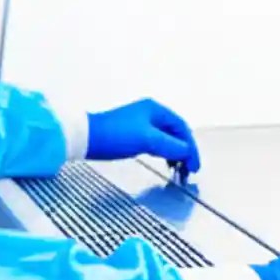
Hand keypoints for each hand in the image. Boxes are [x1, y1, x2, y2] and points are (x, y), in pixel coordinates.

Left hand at [86, 99, 200, 171]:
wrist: (85, 138)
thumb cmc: (115, 135)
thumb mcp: (148, 140)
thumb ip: (171, 146)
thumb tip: (187, 152)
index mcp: (155, 110)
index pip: (182, 128)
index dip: (191, 147)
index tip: (194, 165)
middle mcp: (150, 113)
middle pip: (176, 132)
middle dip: (185, 150)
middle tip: (189, 169)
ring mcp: (141, 123)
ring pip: (166, 138)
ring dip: (175, 153)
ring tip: (178, 168)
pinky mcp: (132, 134)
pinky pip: (156, 143)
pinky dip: (164, 153)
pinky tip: (164, 162)